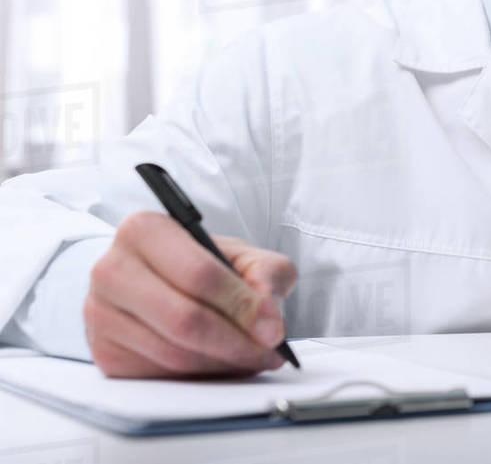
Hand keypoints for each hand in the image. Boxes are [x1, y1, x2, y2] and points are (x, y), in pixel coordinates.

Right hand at [85, 211, 297, 377]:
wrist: (155, 280)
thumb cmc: (201, 264)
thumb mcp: (241, 254)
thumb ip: (266, 273)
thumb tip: (267, 317)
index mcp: (145, 231)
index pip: (199, 274)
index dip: (242, 306)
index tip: (274, 329)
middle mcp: (113, 270)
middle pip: (184, 319)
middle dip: (237, 343)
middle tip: (269, 352)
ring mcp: (101, 315)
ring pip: (173, 354)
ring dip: (223, 363)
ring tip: (254, 358)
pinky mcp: (104, 354)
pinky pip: (160, 376)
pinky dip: (201, 376)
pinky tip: (222, 363)